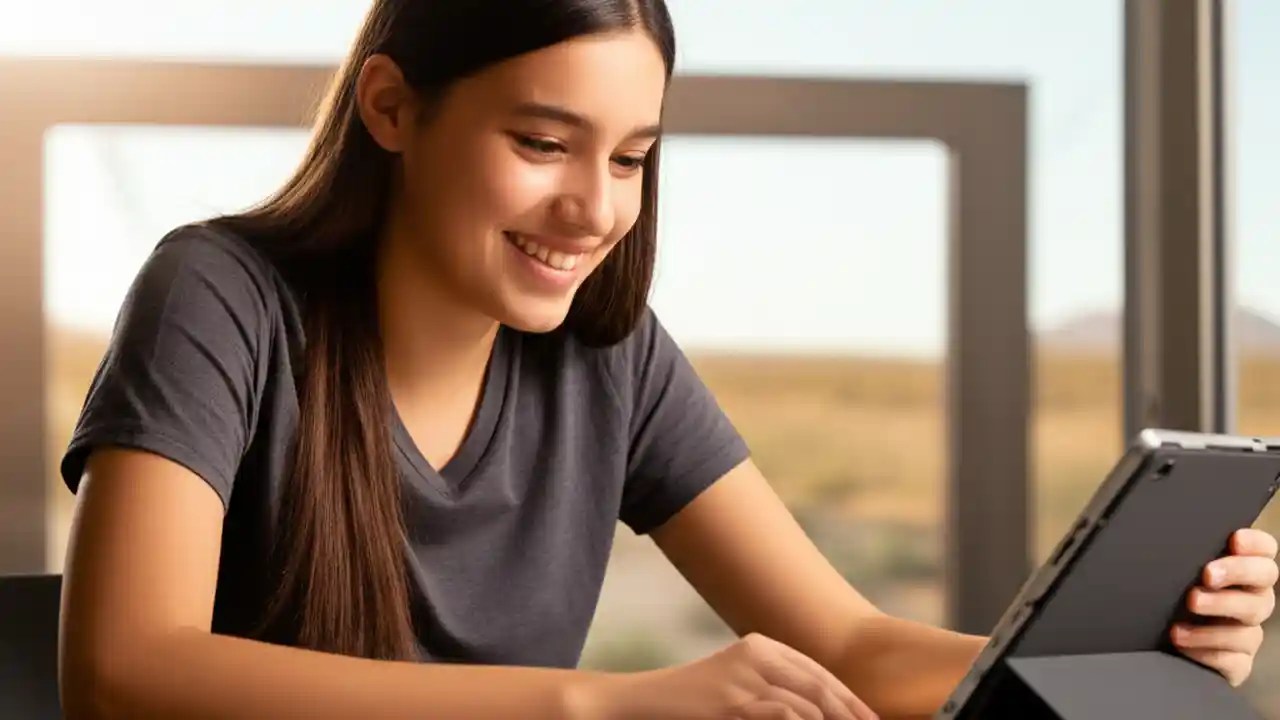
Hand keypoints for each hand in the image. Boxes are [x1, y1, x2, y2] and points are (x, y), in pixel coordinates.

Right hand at [595, 632, 878, 719]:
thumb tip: (815, 711)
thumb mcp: (735, 690)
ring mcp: (743, 677)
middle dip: (852, 714)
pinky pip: (783, 714)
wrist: (641, 703)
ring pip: (807, 702)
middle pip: (819, 686)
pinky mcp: (732, 701)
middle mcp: (755, 654)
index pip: (818, 672)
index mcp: (760, 646)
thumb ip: (771, 695)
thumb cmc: (690, 706)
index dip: (850, 699)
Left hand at [1170, 528, 1278, 685]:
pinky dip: (1207, 649)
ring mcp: (1247, 632)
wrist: (1154, 644)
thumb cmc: (1166, 597)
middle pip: (1264, 581)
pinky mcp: (1236, 663)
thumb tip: (1164, 534)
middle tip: (1206, 574)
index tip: (1235, 540)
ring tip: (1189, 606)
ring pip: (1249, 623)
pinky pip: (1234, 659)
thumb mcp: (1173, 572)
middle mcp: (1253, 599)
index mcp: (1242, 571)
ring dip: (1218, 612)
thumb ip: (1184, 555)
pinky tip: (1183, 642)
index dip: (1256, 543)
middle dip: (1236, 573)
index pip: (1265, 549)